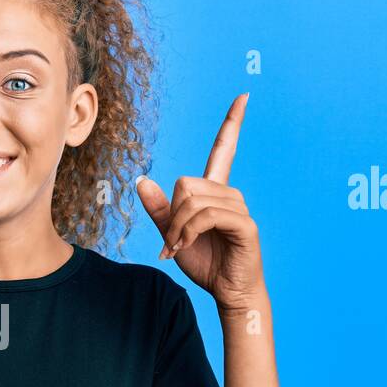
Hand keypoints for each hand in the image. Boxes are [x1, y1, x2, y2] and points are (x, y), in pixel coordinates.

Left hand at [136, 93, 265, 310]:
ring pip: (192, 200)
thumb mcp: (173, 233)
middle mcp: (229, 193)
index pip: (224, 148)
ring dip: (177, 228)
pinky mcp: (244, 224)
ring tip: (179, 246)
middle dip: (171, 215)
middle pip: (185, 183)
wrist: (226, 291)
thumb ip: (159, 209)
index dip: (232, 122)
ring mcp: (239, 207)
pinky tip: (186, 246)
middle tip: (172, 241)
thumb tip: (142, 180)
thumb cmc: (205, 262)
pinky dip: (188, 231)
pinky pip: (206, 214)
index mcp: (215, 191)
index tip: (243, 96)